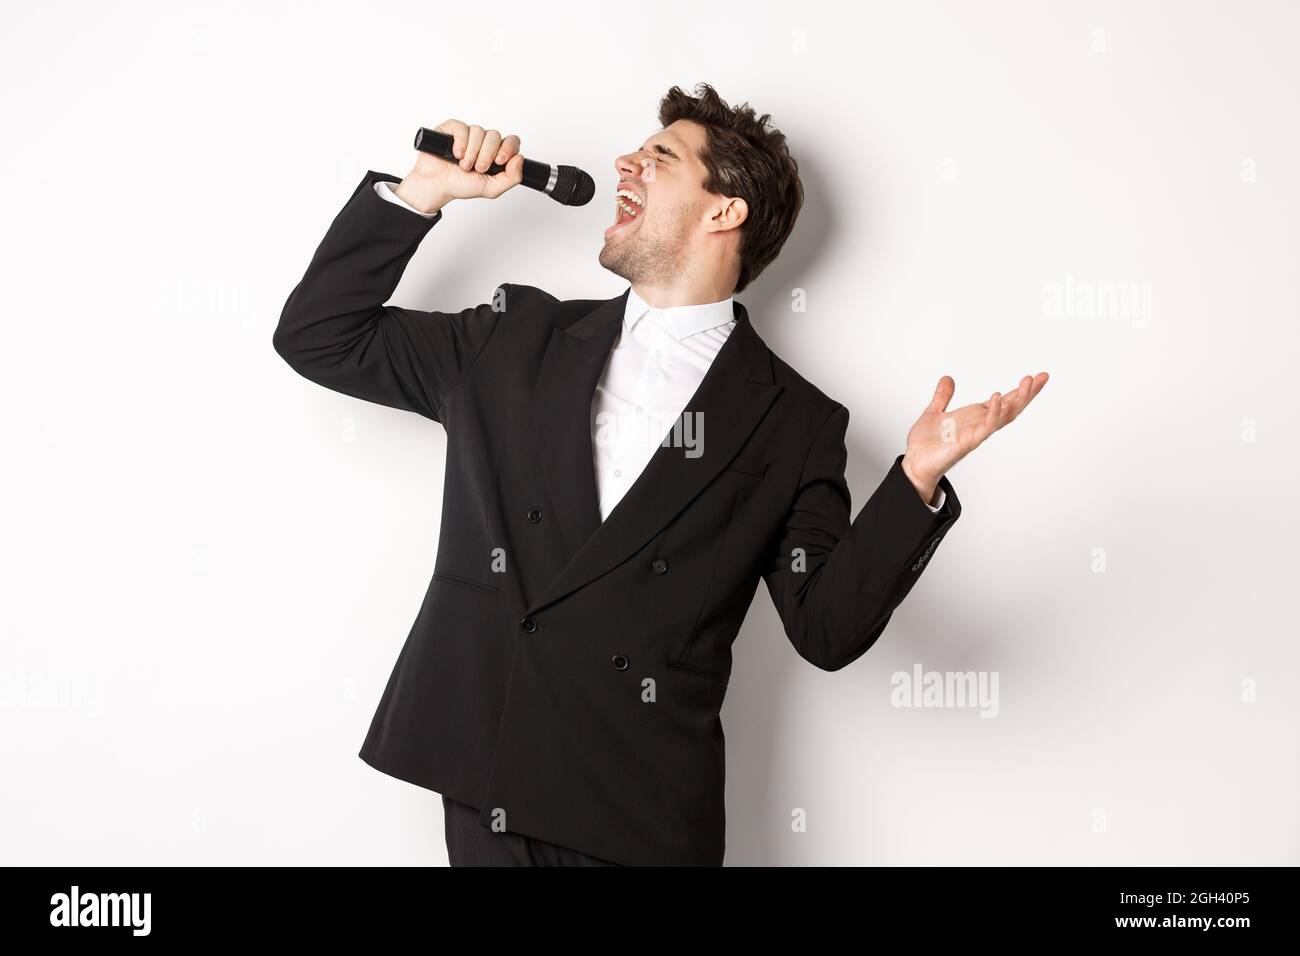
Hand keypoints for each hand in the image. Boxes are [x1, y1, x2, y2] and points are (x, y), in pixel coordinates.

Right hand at [395, 119, 524, 212]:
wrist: (437, 185)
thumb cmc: (461, 185)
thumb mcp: (491, 188)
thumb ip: (511, 178)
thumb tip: (520, 158)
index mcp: (495, 153)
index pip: (511, 141)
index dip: (508, 148)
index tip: (500, 161)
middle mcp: (483, 142)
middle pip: (495, 135)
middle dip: (487, 155)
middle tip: (478, 168)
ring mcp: (468, 134)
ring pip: (479, 131)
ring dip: (472, 152)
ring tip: (464, 165)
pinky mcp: (452, 129)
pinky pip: (462, 128)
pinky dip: (461, 143)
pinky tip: (456, 154)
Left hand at [901, 372, 1049, 501]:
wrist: (914, 463)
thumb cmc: (926, 444)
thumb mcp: (934, 412)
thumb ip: (943, 397)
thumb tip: (948, 379)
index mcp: (975, 417)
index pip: (1004, 401)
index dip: (1019, 390)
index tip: (1037, 377)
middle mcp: (979, 425)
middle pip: (1011, 408)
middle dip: (1028, 393)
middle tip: (1042, 377)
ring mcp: (976, 433)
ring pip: (1004, 416)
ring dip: (1018, 399)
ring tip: (1028, 382)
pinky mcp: (967, 442)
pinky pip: (985, 427)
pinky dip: (994, 412)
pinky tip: (998, 397)